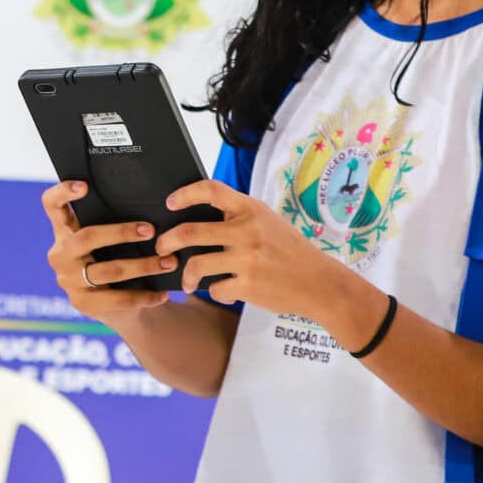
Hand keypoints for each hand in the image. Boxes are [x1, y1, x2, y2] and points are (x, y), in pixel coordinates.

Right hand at [41, 181, 171, 315]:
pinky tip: (163, 293)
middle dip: (122, 233)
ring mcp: (68, 280)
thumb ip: (112, 222)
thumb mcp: (107, 240)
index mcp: (63, 230)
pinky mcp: (82, 303)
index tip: (85, 185)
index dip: (62, 192)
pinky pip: (118, 299)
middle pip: (87, 237)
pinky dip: (145, 295)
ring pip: (109, 270)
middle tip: (151, 230)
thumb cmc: (113, 259)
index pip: (51, 205)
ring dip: (144, 265)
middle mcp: (60, 254)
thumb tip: (150, 204)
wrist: (113, 307)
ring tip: (169, 262)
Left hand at [155, 179, 339, 314]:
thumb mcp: (268, 222)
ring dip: (186, 275)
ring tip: (186, 281)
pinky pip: (215, 288)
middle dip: (167, 241)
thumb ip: (239, 217)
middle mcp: (247, 231)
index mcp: (251, 210)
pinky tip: (224, 290)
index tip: (170, 203)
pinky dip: (216, 291)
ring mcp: (246, 259)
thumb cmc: (291, 251)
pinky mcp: (247, 285)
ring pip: (197, 264)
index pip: (212, 191)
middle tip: (162, 247)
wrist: (320, 283)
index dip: (185, 194)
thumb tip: (199, 217)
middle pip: (190, 232)